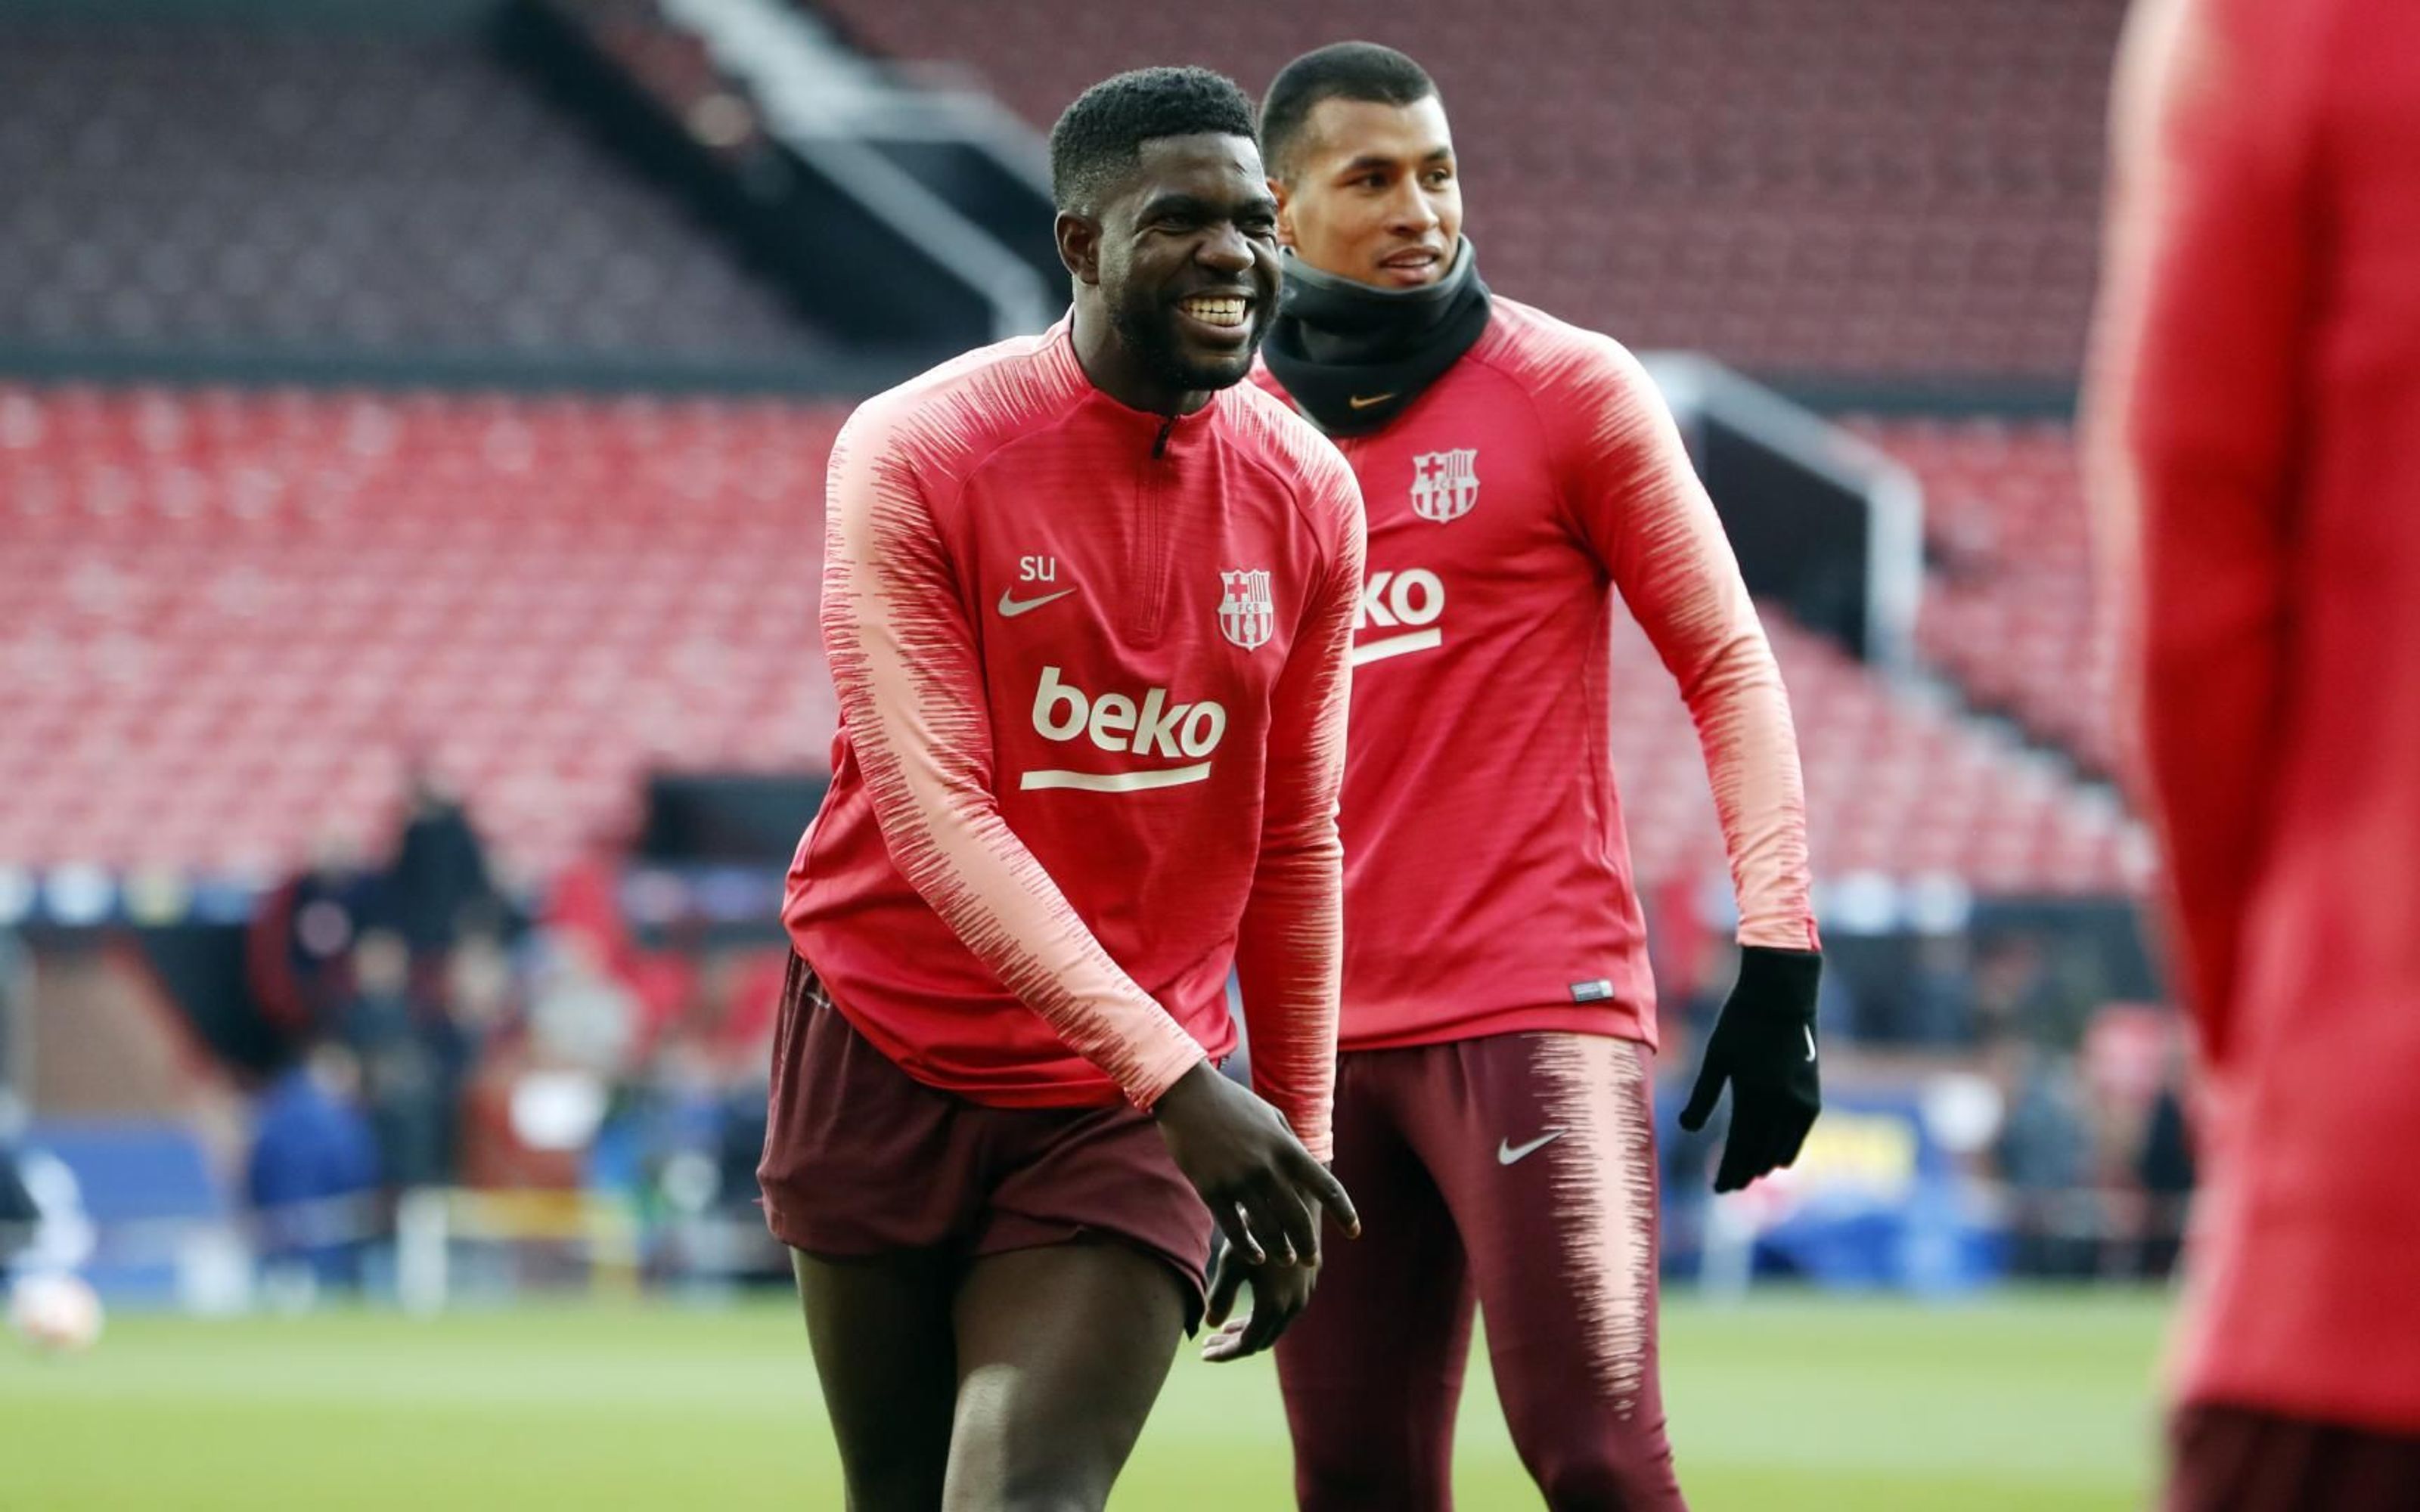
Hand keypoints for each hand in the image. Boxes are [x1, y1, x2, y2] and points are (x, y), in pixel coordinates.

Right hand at [1153, 1060, 1358, 1268]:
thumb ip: (1291, 1144)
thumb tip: (1307, 1168)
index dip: (1345, 1213)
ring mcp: (1238, 1180)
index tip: (1355, 1232)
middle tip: (1313, 1260)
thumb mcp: (1271, 1116)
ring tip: (1287, 1259)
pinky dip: (1249, 1248)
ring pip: (1268, 1229)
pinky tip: (1257, 1257)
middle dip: (1309, 1244)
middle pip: (1298, 1218)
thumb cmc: (1233, 1103)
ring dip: (1281, 1250)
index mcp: (1287, 1148)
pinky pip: (1235, 1229)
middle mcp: (1267, 1167)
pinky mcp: (1212, 1190)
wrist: (1188, 1095)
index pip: (1326, 1187)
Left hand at [1199, 1238, 1318, 1362]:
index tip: (1204, 1354)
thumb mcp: (1232, 1261)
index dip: (1225, 1353)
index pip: (1247, 1345)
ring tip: (1223, 1329)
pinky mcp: (1308, 1283)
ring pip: (1275, 1327)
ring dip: (1249, 1331)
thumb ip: (1221, 1296)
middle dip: (1234, 1345)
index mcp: (1274, 1305)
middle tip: (1209, 1344)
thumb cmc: (1256, 1228)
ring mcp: (1304, 1295)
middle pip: (1262, 1340)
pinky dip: (1264, 1318)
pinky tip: (1247, 1311)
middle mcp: (1294, 1306)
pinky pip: (1285, 1312)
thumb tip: (1209, 1324)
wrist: (1295, 1202)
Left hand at [1678, 946, 1822, 1192]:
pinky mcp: (1812, 1099)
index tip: (1716, 1189)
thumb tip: (1686, 1129)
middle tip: (1726, 1188)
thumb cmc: (1741, 1022)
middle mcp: (1781, 1105)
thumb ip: (1702, 1096)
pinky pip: (1798, 1137)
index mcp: (1752, 1095)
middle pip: (1759, 1154)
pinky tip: (1773, 1159)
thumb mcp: (1716, 1057)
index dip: (1728, 1170)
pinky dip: (1784, 1151)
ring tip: (1746, 1176)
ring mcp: (1801, 1104)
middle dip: (1742, 1173)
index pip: (1739, 1147)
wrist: (1783, 996)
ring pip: (1781, 1150)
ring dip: (1762, 1166)